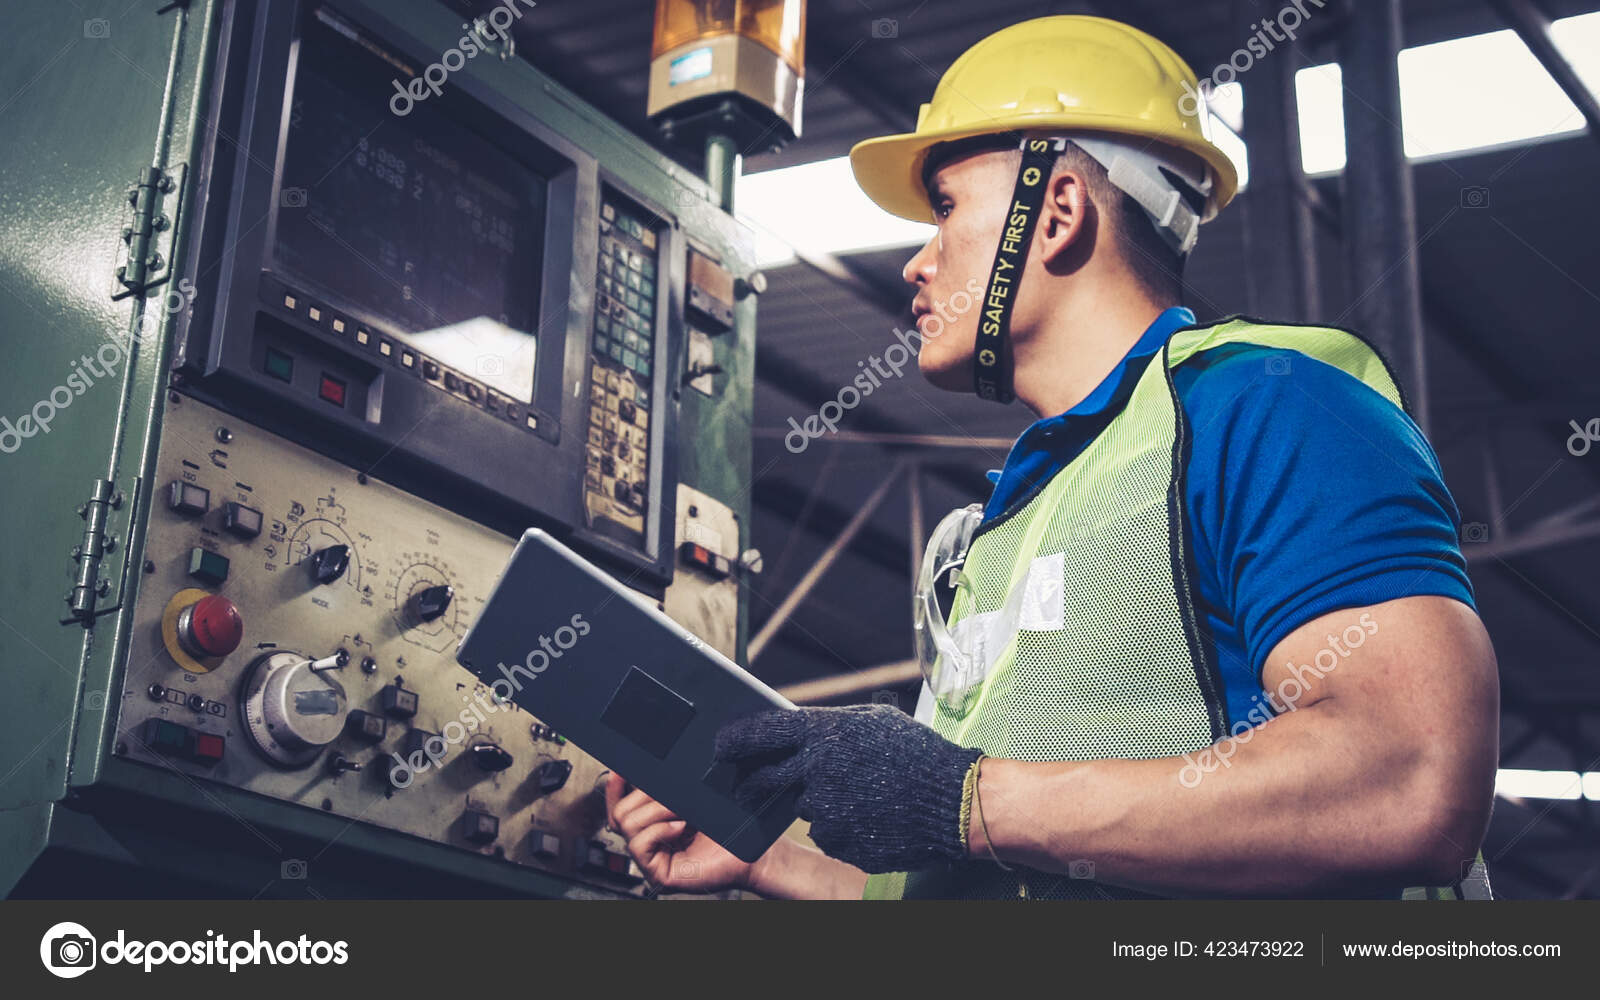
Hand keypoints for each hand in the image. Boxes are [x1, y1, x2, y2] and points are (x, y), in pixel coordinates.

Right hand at [604, 772, 755, 893]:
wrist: (751, 848)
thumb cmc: (727, 825)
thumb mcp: (690, 799)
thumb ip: (666, 789)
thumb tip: (642, 773)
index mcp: (654, 825)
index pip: (620, 808)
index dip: (615, 788)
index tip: (619, 770)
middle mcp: (650, 844)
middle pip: (620, 813)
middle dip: (645, 797)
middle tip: (673, 798)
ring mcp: (653, 861)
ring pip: (627, 826)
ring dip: (656, 811)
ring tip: (682, 812)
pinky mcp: (659, 876)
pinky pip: (638, 845)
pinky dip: (659, 830)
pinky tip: (681, 827)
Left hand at [714, 704, 982, 873]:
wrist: (954, 801)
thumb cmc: (917, 753)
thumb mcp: (872, 721)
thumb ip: (829, 725)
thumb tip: (795, 729)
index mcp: (824, 732)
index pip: (759, 732)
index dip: (734, 740)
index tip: (721, 746)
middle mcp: (816, 770)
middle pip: (761, 780)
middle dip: (752, 784)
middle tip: (752, 785)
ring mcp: (825, 810)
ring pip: (801, 807)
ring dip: (817, 802)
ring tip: (857, 795)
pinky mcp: (838, 841)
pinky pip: (826, 833)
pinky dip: (839, 826)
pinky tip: (868, 816)